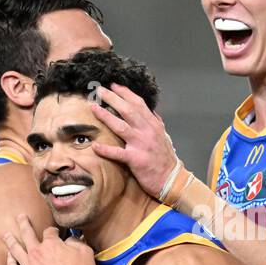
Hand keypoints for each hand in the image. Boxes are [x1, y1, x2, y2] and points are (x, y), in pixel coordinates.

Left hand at [3, 214, 96, 264]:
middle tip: (20, 217)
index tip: (53, 233)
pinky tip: (9, 257)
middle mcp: (37, 252)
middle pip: (27, 233)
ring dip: (10, 240)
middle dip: (23, 223)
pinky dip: (9, 261)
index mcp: (51, 243)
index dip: (52, 231)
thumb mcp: (85, 251)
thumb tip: (69, 239)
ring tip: (6, 235)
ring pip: (15, 249)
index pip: (48, 231)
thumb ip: (75, 241)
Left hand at [89, 84, 181, 200]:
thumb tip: (152, 112)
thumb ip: (157, 123)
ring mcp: (141, 145)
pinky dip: (106, 150)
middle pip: (128, 110)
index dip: (125, 93)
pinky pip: (118, 153)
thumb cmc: (166, 159)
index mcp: (153, 125)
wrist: (171, 179)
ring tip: (93, 108)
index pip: (138, 103)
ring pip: (121, 127)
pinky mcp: (136, 160)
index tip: (113, 85)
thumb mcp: (164, 136)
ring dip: (106, 116)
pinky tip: (95, 146)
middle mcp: (147, 131)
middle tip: (99, 90)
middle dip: (112, 98)